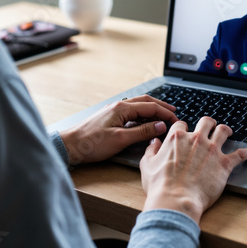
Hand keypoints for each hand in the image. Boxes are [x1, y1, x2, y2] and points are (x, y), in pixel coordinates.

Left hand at [59, 96, 177, 164]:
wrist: (70, 146)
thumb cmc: (91, 143)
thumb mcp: (120, 139)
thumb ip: (142, 131)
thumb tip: (160, 125)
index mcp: (122, 108)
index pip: (150, 106)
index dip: (165, 113)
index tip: (176, 120)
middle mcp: (118, 106)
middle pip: (145, 101)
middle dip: (161, 107)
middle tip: (174, 114)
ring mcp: (114, 111)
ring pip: (138, 106)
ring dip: (152, 110)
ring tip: (163, 117)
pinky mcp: (110, 118)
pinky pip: (131, 112)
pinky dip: (142, 115)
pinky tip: (146, 122)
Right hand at [140, 117, 246, 224]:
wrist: (176, 201)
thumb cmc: (160, 186)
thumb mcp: (147, 165)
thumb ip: (151, 151)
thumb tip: (154, 143)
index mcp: (177, 138)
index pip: (182, 124)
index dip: (184, 129)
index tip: (185, 133)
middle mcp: (196, 140)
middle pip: (206, 122)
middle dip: (208, 124)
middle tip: (209, 128)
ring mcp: (212, 150)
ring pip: (223, 131)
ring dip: (226, 130)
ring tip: (228, 132)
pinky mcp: (224, 164)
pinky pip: (240, 154)